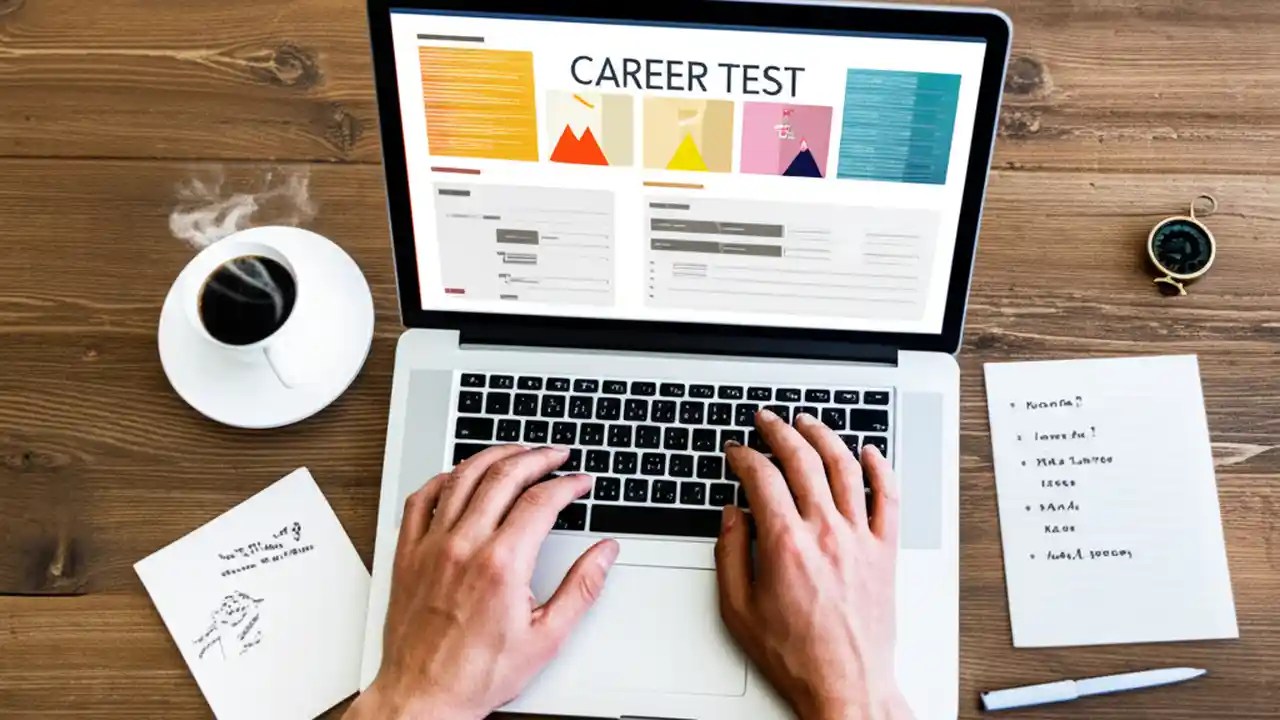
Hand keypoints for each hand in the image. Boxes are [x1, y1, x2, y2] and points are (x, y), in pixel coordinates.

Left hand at [346, 445, 619, 719]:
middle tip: (555, 454)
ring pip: (462, 477)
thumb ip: (581, 588)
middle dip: (537, 457)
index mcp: (502, 565)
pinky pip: (420, 499)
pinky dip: (443, 478)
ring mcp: (432, 546)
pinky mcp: (408, 554)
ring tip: (516, 452)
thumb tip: (604, 553)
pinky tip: (458, 475)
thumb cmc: (478, 674)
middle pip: (504, 476)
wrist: (424, 696)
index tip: (580, 482)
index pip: (541, 501)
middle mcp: (464, 546)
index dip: (567, 484)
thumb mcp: (547, 637)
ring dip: (494, 456)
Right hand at [716, 410, 912, 719]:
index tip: (736, 451)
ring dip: (823, 436)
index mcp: (785, 544)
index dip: (744, 456)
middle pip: (802, 460)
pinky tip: (869, 451)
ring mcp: (859, 538)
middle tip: (767, 421)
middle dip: (778, 431)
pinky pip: (888, 497)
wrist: (845, 684)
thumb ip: (729, 554)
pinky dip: (881, 467)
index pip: (761, 478)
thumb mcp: (738, 609)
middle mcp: (825, 533)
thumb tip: (731, 516)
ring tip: (808, 422)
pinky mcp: (885, 551)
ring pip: (844, 467)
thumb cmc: (795, 655)